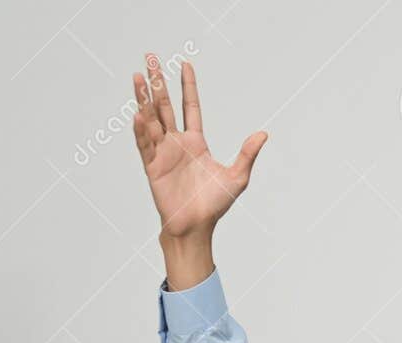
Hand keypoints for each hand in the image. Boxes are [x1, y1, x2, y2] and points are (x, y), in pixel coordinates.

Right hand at [132, 55, 266, 238]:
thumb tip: (264, 134)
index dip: (187, 86)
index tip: (184, 64)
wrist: (196, 227)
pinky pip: (144, 144)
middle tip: (150, 57)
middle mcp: (176, 143)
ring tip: (137, 76)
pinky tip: (137, 113)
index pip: (190, 107)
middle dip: (158, 82)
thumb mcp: (237, 177)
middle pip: (165, 106)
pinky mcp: (152, 166)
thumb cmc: (214, 205)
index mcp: (196, 142)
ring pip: (150, 119)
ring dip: (143, 97)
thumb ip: (247, 154)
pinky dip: (140, 129)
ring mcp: (162, 153)